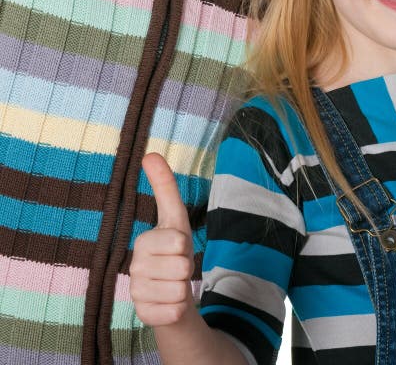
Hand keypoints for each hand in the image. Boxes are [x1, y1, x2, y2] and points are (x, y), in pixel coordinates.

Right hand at [131, 153, 194, 326]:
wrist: (171, 292)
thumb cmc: (174, 250)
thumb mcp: (175, 216)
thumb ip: (164, 186)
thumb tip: (150, 153)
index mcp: (141, 242)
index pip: (178, 240)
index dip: (186, 244)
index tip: (178, 245)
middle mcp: (134, 268)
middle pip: (182, 266)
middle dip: (188, 266)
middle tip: (179, 266)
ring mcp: (136, 294)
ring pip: (180, 289)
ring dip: (185, 287)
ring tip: (175, 283)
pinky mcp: (144, 316)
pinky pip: (175, 310)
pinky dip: (180, 307)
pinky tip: (170, 302)